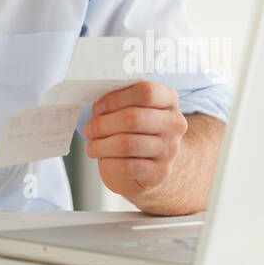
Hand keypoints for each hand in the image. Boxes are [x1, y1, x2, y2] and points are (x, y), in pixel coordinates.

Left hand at [83, 81, 187, 200]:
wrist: (149, 167)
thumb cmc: (135, 132)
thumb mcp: (130, 109)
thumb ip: (118, 103)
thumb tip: (98, 108)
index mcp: (168, 100)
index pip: (146, 92)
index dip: (116, 98)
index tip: (98, 107)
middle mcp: (174, 124)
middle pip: (134, 118)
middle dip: (103, 124)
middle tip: (89, 129)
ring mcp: (169, 149)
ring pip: (127, 144)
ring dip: (101, 145)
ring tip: (92, 146)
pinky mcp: (160, 172)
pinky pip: (127, 166)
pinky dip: (108, 163)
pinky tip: (103, 159)